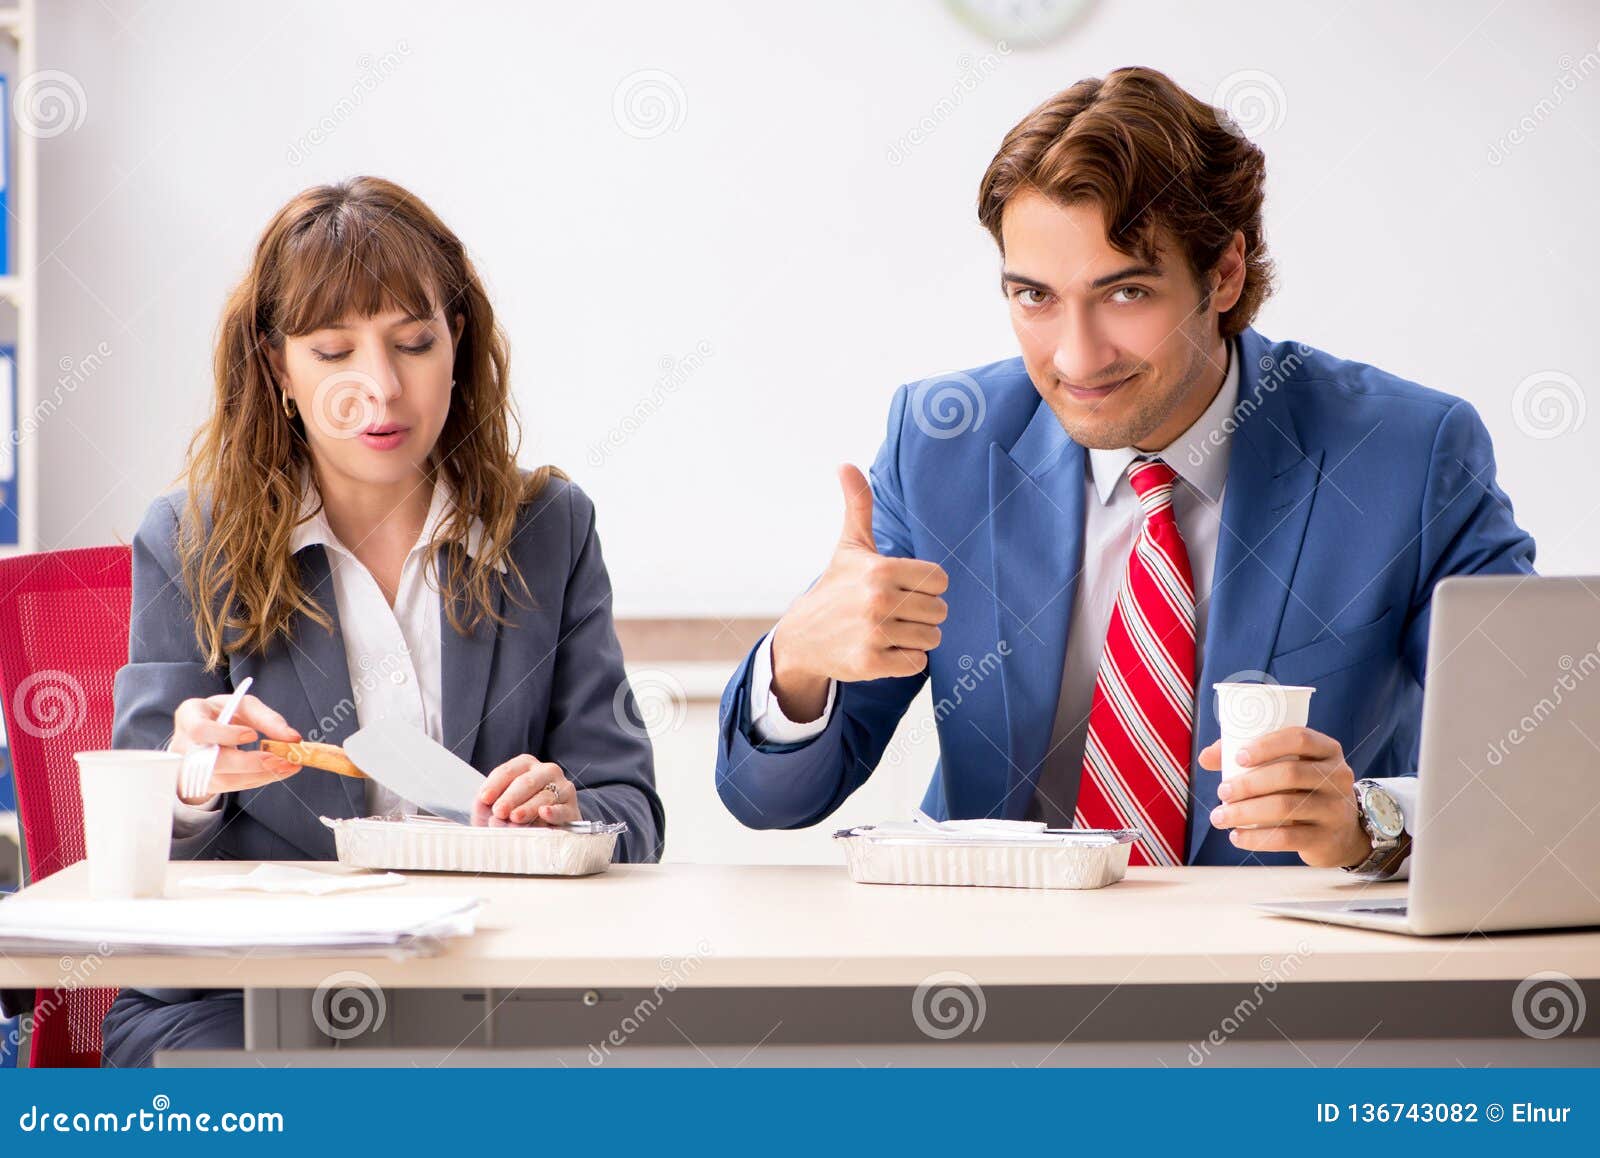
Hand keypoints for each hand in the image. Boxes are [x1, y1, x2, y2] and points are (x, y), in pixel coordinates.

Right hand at [170, 694, 303, 802]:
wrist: (206, 730)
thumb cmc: (224, 714)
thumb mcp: (243, 706)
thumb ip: (267, 719)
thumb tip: (292, 737)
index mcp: (189, 716)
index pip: (201, 730)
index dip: (225, 735)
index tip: (252, 735)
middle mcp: (184, 745)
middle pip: (212, 761)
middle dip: (248, 763)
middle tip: (280, 759)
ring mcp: (191, 768)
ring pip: (225, 779)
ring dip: (260, 774)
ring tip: (288, 766)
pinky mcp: (205, 783)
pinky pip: (232, 786)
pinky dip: (258, 779)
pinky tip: (278, 772)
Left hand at [477, 755, 582, 824]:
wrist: (551, 824)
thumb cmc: (520, 810)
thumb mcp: (502, 803)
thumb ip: (490, 802)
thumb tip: (483, 805)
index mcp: (526, 765)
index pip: (508, 771)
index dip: (495, 785)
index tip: (484, 799)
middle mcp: (546, 771)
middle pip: (527, 781)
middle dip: (511, 797)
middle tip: (499, 811)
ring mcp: (562, 788)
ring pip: (544, 796)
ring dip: (528, 807)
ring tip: (515, 817)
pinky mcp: (572, 808)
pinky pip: (562, 809)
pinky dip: (553, 811)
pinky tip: (544, 813)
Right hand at [769, 464, 948, 720]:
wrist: (802, 637)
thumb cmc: (836, 588)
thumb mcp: (849, 547)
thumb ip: (858, 506)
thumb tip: (845, 465)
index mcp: (880, 569)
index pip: (940, 580)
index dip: (926, 586)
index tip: (903, 588)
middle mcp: (877, 600)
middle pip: (939, 611)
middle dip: (922, 614)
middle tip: (893, 612)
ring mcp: (874, 633)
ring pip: (932, 638)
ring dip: (915, 638)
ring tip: (888, 631)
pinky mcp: (871, 663)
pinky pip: (917, 663)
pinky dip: (905, 660)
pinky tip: (882, 650)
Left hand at [1198, 726, 1369, 867]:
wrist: (1342, 834)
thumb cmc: (1303, 790)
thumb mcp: (1288, 767)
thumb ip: (1248, 758)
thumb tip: (1206, 757)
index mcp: (1326, 750)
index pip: (1299, 738)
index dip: (1266, 746)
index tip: (1237, 757)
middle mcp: (1337, 776)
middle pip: (1289, 774)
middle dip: (1248, 783)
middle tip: (1222, 792)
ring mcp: (1335, 808)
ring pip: (1285, 807)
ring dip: (1245, 812)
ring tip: (1220, 817)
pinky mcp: (1326, 838)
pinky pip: (1287, 838)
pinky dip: (1256, 838)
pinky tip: (1236, 836)